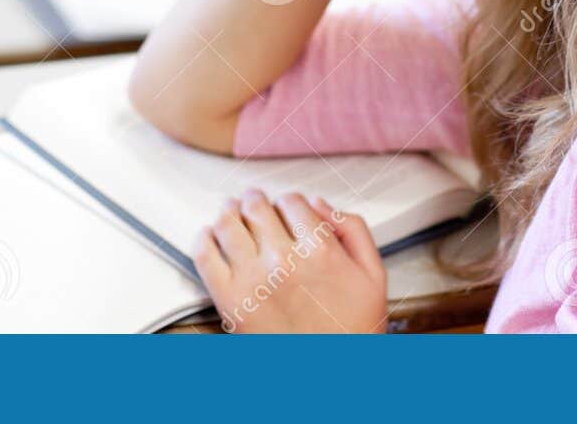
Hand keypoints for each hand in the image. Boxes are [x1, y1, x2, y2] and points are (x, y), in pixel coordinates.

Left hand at [195, 190, 387, 332]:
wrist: (331, 375)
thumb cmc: (351, 330)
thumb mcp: (373, 274)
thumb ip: (353, 229)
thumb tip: (322, 206)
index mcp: (319, 250)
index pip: (292, 201)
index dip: (288, 201)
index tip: (286, 207)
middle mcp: (283, 260)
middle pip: (257, 207)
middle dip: (256, 200)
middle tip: (254, 201)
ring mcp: (253, 279)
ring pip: (228, 224)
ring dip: (229, 212)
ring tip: (230, 211)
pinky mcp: (230, 300)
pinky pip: (205, 256)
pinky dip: (203, 239)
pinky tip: (209, 235)